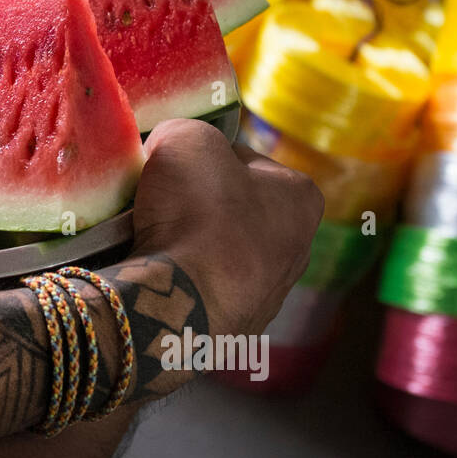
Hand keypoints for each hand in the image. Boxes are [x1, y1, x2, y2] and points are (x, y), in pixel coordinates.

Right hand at [129, 118, 323, 336]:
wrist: (181, 302)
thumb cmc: (197, 212)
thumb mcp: (186, 139)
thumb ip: (184, 131)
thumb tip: (168, 147)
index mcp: (301, 196)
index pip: (242, 160)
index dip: (201, 157)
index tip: (172, 167)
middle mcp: (298, 248)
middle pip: (233, 208)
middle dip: (198, 203)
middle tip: (161, 202)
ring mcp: (269, 295)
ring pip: (219, 252)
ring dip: (190, 243)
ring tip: (155, 239)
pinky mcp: (237, 326)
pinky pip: (203, 289)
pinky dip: (182, 279)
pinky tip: (160, 273)